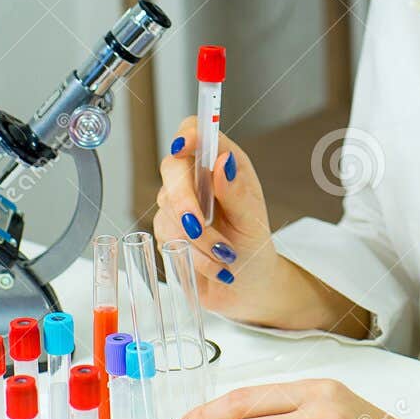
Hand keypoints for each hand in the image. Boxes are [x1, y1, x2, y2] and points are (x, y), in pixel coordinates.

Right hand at [153, 116, 282, 322]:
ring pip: (167, 209)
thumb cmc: (254, 246)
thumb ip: (237, 192)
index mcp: (224, 164)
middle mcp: (198, 179)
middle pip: (171, 168)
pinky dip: (192, 256)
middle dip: (184, 200)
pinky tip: (214, 265)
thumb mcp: (252, 220)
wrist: (248, 286)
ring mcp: (179, 204)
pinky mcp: (167, 230)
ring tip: (225, 255)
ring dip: (197, 239)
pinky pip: (165, 237)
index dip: (187, 134)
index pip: (197, 131)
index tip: (184, 146)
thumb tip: (223, 161)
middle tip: (199, 226)